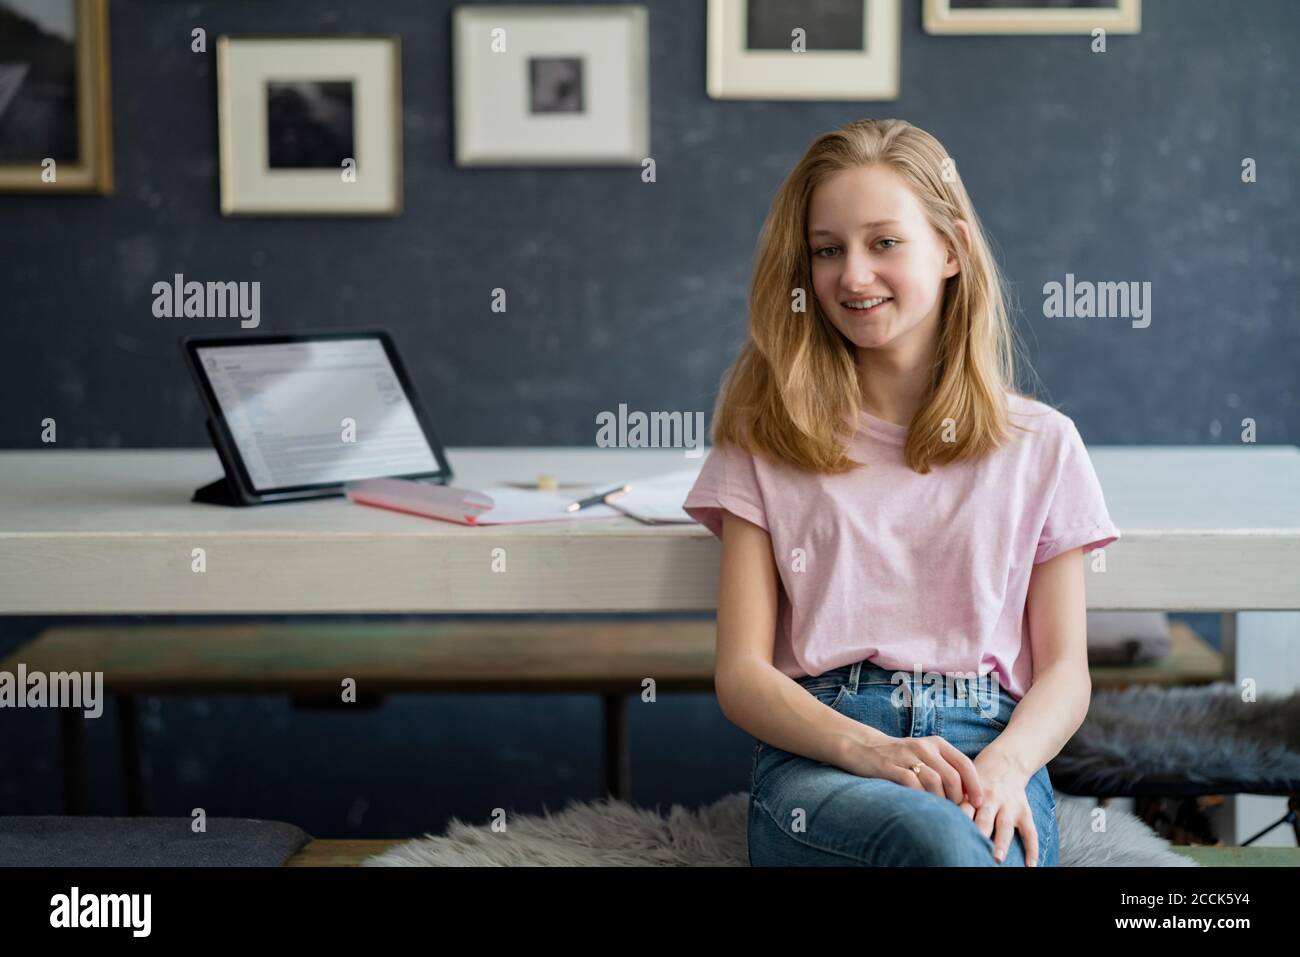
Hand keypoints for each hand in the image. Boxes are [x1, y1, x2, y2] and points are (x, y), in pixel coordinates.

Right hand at [843, 732, 983, 808]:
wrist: (864, 747)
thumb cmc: (901, 756)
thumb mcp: (926, 754)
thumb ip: (946, 767)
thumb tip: (969, 794)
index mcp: (936, 743)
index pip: (964, 763)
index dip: (975, 784)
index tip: (979, 802)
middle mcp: (923, 747)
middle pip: (951, 776)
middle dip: (958, 798)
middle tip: (957, 810)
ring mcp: (906, 756)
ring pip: (933, 781)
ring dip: (940, 800)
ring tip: (940, 810)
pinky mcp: (890, 767)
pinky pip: (911, 784)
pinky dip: (920, 797)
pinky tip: (921, 804)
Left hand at [956, 747, 1036, 865]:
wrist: (1005, 763)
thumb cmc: (977, 779)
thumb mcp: (962, 783)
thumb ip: (949, 797)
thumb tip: (925, 814)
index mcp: (971, 794)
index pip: (962, 810)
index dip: (956, 821)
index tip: (948, 836)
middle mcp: (991, 800)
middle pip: (983, 819)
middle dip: (978, 834)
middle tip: (971, 851)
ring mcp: (1009, 806)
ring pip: (1005, 826)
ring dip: (1001, 842)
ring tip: (997, 858)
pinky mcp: (1024, 811)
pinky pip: (1030, 832)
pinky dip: (1032, 849)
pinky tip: (1031, 865)